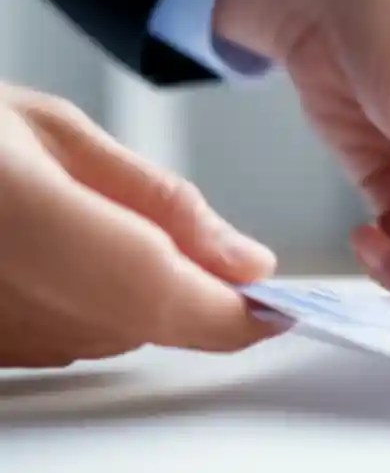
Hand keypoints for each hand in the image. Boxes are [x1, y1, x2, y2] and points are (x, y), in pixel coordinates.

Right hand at [0, 84, 280, 366]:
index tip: (278, 306)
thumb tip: (243, 260)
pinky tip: (53, 254)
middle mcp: (1, 289)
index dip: (231, 312)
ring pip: (107, 336)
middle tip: (196, 240)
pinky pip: (58, 341)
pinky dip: (84, 305)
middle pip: (141, 321)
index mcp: (20, 214)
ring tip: (91, 224)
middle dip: (189, 290)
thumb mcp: (54, 131)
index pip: (159, 293)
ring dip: (134, 295)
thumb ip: (157, 202)